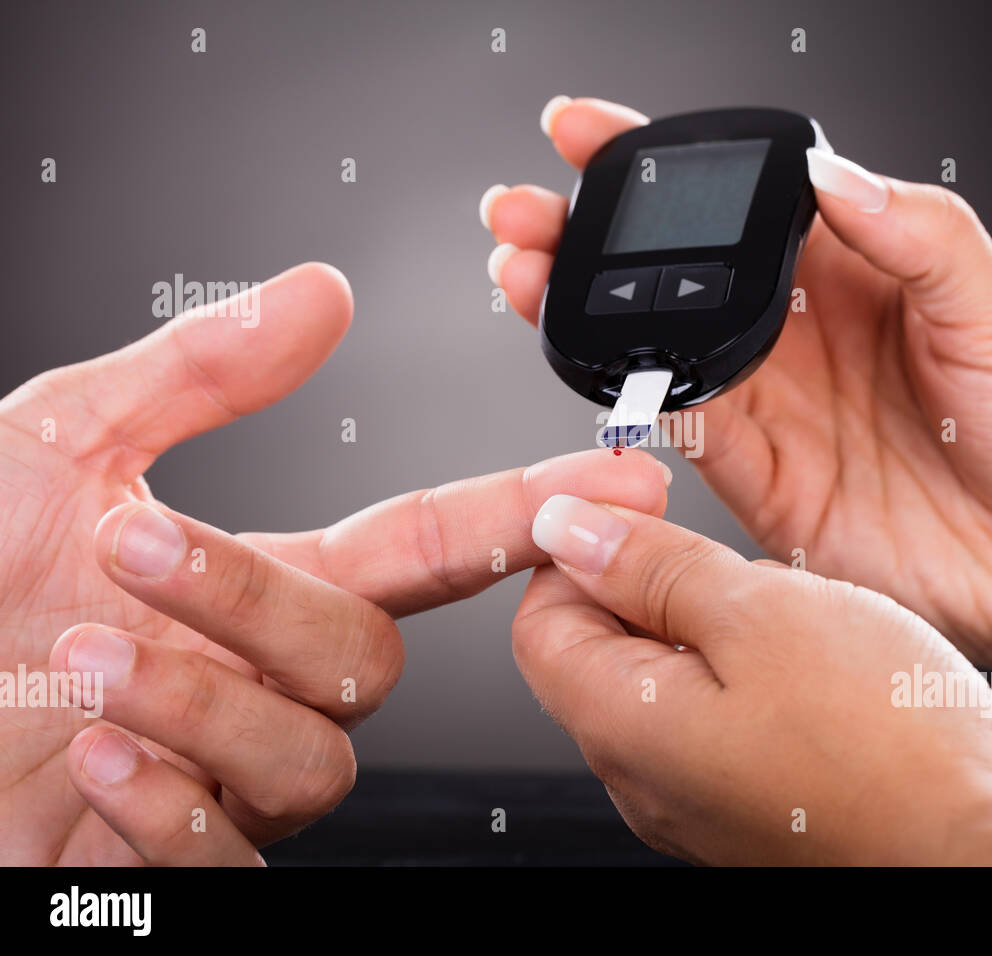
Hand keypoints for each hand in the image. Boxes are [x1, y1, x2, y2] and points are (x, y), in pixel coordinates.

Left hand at [0, 263, 670, 863]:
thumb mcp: (55, 443)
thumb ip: (198, 372)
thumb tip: (317, 295)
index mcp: (255, 587)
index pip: (430, 550)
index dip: (523, 512)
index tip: (613, 478)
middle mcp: (256, 684)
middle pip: (366, 661)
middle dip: (255, 600)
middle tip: (132, 545)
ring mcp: (217, 779)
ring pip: (313, 759)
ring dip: (200, 700)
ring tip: (85, 655)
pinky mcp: (165, 864)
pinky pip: (231, 861)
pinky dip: (166, 807)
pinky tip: (93, 757)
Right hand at [481, 97, 991, 688]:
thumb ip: (913, 231)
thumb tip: (832, 172)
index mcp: (859, 270)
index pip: (741, 203)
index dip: (662, 169)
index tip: (587, 134)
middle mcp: (805, 336)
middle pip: (676, 273)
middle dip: (589, 238)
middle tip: (525, 212)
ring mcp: (779, 408)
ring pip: (658, 346)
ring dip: (585, 310)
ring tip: (525, 275)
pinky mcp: (765, 482)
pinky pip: (684, 432)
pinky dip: (633, 399)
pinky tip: (595, 364)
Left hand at [512, 494, 991, 864]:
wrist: (977, 849)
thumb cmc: (888, 746)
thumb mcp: (761, 614)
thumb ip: (653, 570)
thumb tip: (567, 530)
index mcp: (624, 724)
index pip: (541, 616)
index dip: (583, 548)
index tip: (645, 512)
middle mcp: (644, 778)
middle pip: (600, 649)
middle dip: (653, 585)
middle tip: (738, 564)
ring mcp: (696, 801)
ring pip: (666, 681)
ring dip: (711, 629)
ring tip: (791, 618)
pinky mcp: (746, 808)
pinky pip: (715, 721)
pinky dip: (746, 676)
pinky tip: (813, 667)